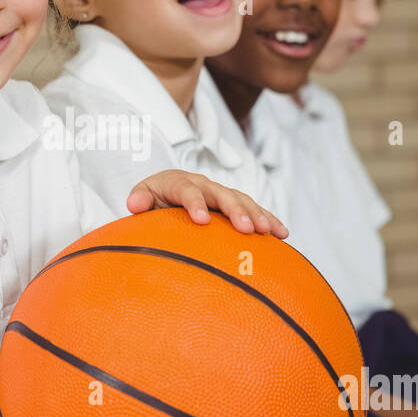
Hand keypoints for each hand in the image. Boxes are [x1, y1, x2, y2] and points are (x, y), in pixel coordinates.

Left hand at [126, 169, 288, 237]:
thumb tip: (134, 204)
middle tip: (245, 228)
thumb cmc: (154, 198)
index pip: (188, 190)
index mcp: (180, 182)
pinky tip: (282, 234)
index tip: (201, 220)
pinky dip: (268, 219)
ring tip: (268, 231)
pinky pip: (254, 210)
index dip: (195, 203)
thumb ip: (140, 198)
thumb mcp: (144, 196)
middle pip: (222, 194)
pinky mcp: (234, 204)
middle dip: (235, 210)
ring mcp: (221, 194)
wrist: (169, 189)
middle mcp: (204, 185)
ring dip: (256, 215)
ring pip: (242, 200)